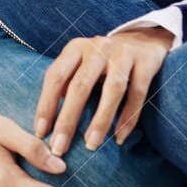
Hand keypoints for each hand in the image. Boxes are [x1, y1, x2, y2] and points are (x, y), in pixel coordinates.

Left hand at [35, 28, 173, 154]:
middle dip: (68, 119)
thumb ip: (65, 82)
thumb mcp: (80, 62)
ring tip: (91, 145)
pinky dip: (129, 117)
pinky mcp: (146, 62)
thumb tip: (47, 118)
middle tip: (60, 147)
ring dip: (100, 120)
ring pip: (112, 90)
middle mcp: (97, 48)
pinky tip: (119, 137)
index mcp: (75, 48)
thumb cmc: (102, 59)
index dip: (46, 104)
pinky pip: (137, 94)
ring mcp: (123, 54)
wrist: (142, 39)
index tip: (40, 132)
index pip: (55, 76)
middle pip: (80, 85)